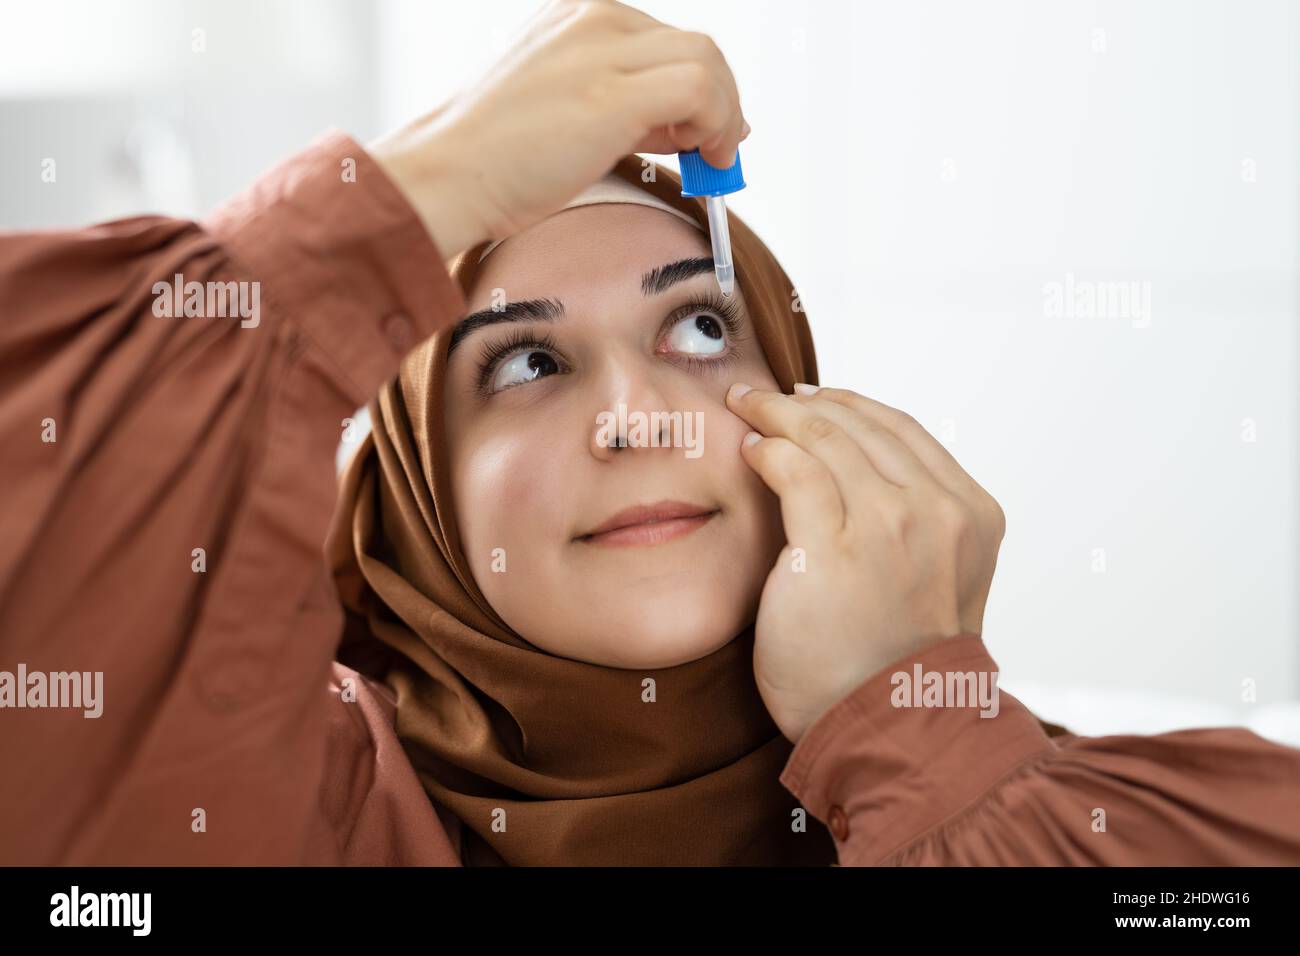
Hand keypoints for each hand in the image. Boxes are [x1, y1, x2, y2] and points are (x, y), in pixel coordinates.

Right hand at [367, 0, 750, 261]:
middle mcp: (594, 20)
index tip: (703, 136)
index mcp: (580, 19)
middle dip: (721, 103)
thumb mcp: (567, 114)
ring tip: (708, 160)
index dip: (702, 91)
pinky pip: (700, 89)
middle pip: (697, 47)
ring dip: (724, 115)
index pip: (670, 43)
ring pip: (707, 61)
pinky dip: (718, 124)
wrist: (446, 177)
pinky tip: (700, 159)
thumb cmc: (496, 161)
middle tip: (716, 152)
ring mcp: (601, 51)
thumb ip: (626, 108)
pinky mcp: (610, 94)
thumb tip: (693, 127)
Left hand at [725, 382, 1007, 744]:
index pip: (904, 431)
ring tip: (748, 409)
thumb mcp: (939, 576)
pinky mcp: (834, 549)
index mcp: (972, 515)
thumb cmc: (901, 660)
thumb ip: (917, 522)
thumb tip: (857, 466)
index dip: (852, 405)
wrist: (890, 727)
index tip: (815, 398)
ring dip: (779, 414)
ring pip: (827, 437)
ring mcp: (888, 527)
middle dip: (808, 401)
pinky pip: (795, 470)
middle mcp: (938, 513)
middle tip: (767, 395)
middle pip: (864, 426)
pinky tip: (751, 451)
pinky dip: (768, 449)